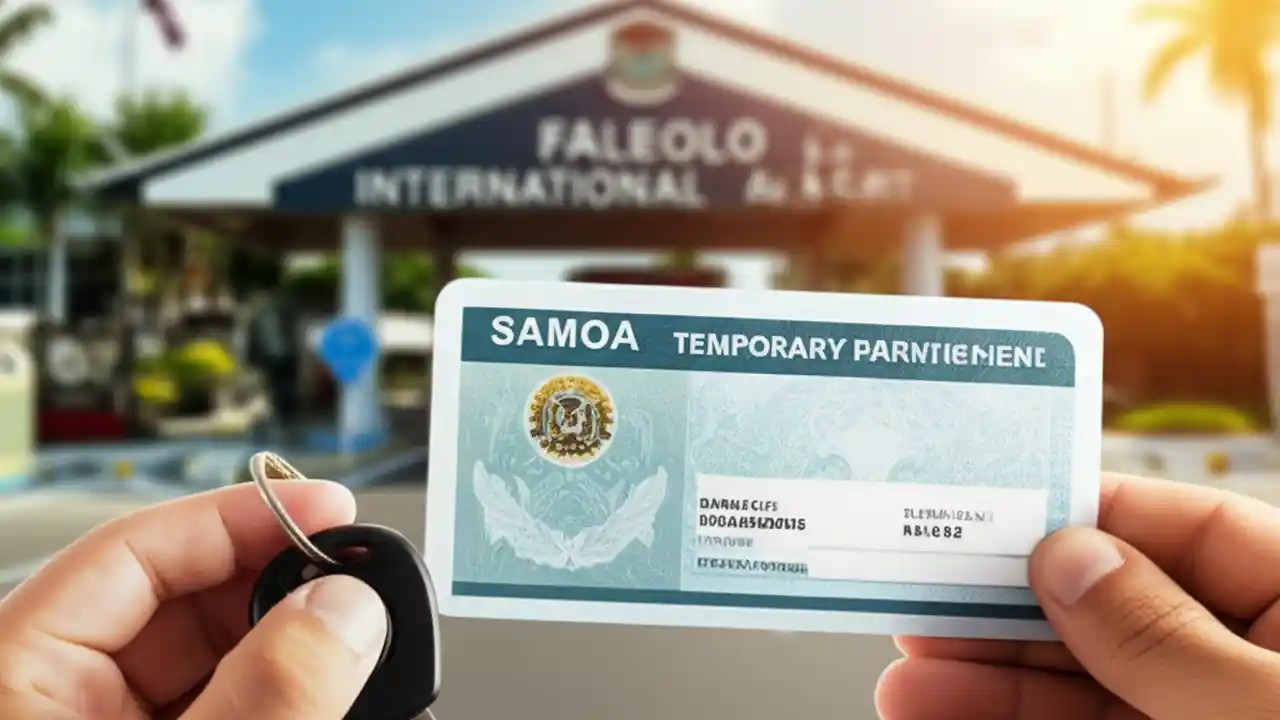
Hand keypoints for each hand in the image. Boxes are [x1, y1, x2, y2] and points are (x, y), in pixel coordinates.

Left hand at [0, 481, 388, 718]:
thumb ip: (264, 694)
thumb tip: (346, 611)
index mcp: (17, 673)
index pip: (131, 550)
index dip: (240, 516)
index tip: (328, 509)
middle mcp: (59, 693)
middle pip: (182, 596)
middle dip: (278, 581)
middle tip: (354, 581)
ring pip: (213, 654)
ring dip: (291, 638)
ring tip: (353, 636)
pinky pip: (225, 703)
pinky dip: (281, 690)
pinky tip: (327, 683)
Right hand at [877, 473, 1279, 718]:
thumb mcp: (1260, 709)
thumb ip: (1163, 635)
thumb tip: (1068, 555)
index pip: (1198, 530)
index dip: (1093, 513)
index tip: (998, 511)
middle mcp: (1252, 666)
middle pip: (1117, 614)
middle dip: (1010, 613)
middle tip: (922, 602)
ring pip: (1081, 688)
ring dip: (986, 682)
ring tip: (904, 684)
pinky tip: (940, 716)